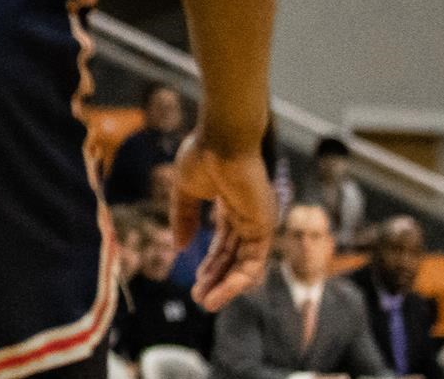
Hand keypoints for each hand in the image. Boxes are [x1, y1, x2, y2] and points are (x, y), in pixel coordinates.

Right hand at [169, 132, 275, 309]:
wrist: (222, 141)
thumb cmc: (203, 155)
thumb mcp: (186, 191)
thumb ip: (183, 218)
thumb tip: (178, 247)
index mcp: (230, 204)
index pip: (224, 241)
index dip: (210, 261)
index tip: (194, 277)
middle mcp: (247, 216)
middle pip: (233, 256)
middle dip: (215, 278)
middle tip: (199, 298)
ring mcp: (258, 222)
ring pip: (243, 263)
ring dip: (225, 285)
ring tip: (206, 303)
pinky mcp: (264, 227)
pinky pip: (253, 262)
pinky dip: (238, 279)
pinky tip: (220, 291)